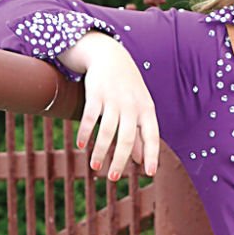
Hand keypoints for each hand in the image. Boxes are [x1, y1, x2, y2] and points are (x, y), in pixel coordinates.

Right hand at [63, 31, 160, 180]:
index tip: (149, 174)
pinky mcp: (96, 93)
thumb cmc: (129, 89)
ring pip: (107, 130)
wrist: (111, 56)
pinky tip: (81, 146)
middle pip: (127, 137)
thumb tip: (139, 162)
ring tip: (95, 167)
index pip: (152, 136)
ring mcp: (113, 99)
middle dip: (120, 160)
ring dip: (100, 151)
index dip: (151, 155)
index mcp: (147, 110)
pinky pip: (90, 117)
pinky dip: (86, 133)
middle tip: (113, 178)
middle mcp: (132, 105)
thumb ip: (139, 134)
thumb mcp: (139, 108)